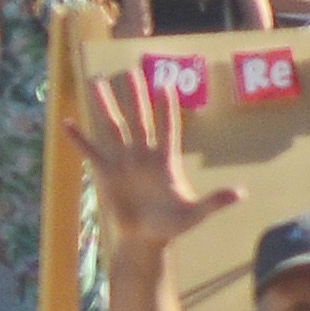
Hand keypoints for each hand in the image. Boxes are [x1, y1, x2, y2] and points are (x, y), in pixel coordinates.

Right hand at [79, 63, 237, 250]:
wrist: (145, 238)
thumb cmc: (172, 225)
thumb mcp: (195, 214)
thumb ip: (215, 202)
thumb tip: (241, 193)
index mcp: (165, 161)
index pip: (168, 127)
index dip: (167, 108)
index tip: (167, 84)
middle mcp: (143, 155)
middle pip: (139, 119)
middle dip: (136, 96)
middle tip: (133, 71)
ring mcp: (123, 161)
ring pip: (113, 127)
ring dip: (105, 105)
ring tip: (97, 82)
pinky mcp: (105, 173)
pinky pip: (90, 151)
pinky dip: (78, 138)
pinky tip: (68, 122)